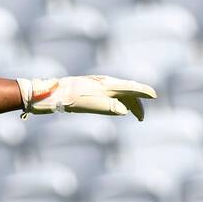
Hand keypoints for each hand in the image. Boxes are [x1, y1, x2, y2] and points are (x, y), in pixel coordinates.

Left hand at [16, 75, 156, 119]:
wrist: (48, 93)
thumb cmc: (68, 99)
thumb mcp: (89, 105)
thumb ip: (108, 107)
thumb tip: (125, 110)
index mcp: (106, 85)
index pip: (130, 88)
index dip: (143, 92)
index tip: (154, 96)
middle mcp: (103, 83)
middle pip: (127, 92)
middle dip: (137, 104)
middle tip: (142, 118)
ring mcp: (96, 85)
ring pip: (118, 93)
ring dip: (127, 104)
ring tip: (133, 115)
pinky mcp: (89, 89)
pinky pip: (110, 95)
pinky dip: (118, 101)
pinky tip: (116, 107)